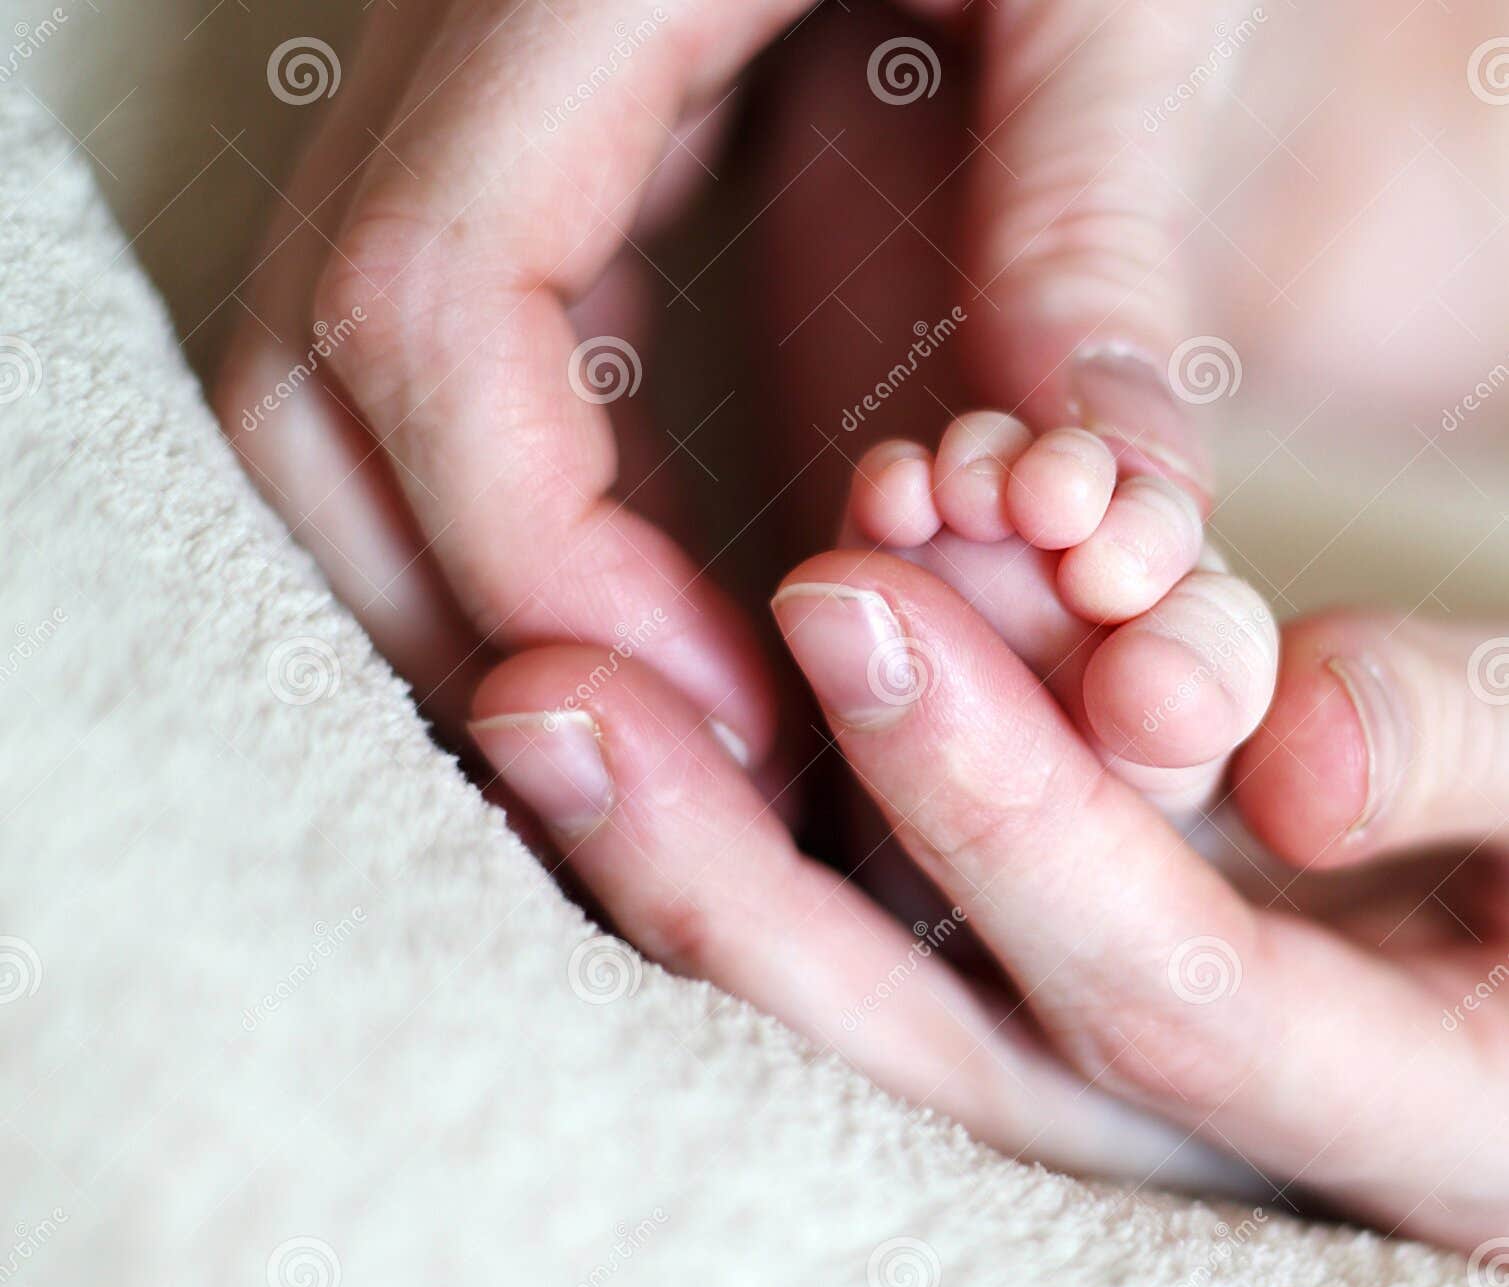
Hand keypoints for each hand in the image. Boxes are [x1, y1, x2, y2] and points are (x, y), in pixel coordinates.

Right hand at [216, 0, 1233, 747]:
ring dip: (465, 599)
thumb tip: (1109, 514)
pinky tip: (657, 624)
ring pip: (327, 399)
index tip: (725, 713)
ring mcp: (458, 107)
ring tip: (669, 730)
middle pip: (307, 384)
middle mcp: (456, 44)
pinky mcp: (512, 158)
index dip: (538, 558)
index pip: (424, 309)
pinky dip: (512, 529)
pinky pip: (438, 378)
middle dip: (458, 619)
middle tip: (678, 769)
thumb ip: (1099, 214)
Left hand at [468, 557, 1508, 1250]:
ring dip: (702, 885)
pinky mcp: (1059, 1057)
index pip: (1164, 986)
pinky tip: (628, 770)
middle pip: (943, 1065)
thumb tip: (1281, 747)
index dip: (1003, 808)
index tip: (845, 597)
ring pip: (882, 1046)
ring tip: (542, 720)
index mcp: (1420, 1120)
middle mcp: (1228, 1167)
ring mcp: (1127, 1130)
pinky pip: (887, 990)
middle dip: (739, 888)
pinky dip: (758, 877)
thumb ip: (1474, 753)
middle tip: (552, 702)